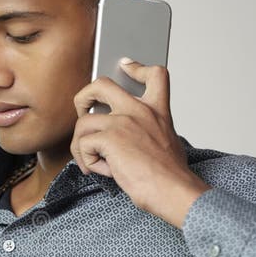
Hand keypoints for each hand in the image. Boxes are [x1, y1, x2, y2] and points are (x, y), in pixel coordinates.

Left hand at [71, 59, 209, 226]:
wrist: (173, 190)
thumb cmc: (171, 176)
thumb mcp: (169, 142)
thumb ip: (150, 131)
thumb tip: (130, 141)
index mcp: (157, 111)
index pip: (153, 75)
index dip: (136, 68)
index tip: (125, 66)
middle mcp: (139, 111)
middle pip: (101, 84)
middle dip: (83, 97)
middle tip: (82, 113)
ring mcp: (123, 122)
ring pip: (83, 122)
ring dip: (82, 145)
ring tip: (94, 162)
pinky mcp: (110, 138)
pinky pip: (83, 145)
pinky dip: (88, 161)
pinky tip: (103, 170)